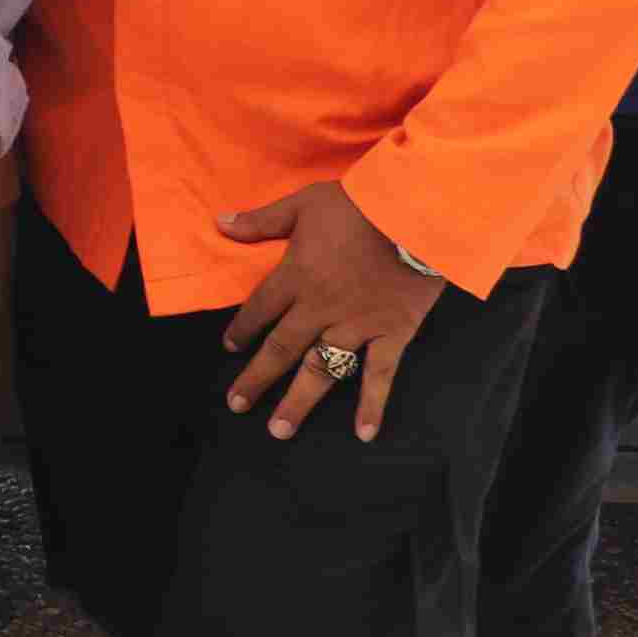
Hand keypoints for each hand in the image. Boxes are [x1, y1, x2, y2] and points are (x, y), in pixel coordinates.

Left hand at [216, 180, 445, 440]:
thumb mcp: (302, 204)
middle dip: (257, 379)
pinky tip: (363, 433)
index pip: (259, 310)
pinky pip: (380, 375)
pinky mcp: (393, 333)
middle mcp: (320, 309)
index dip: (242, 330)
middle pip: (281, 349)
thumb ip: (261, 220)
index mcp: (295, 278)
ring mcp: (357, 325)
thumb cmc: (360, 205)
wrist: (418, 214)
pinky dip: (372, 405)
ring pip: (321, 370)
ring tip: (279, 430)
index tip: (230, 348)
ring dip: (299, 401)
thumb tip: (219, 222)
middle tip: (237, 405)